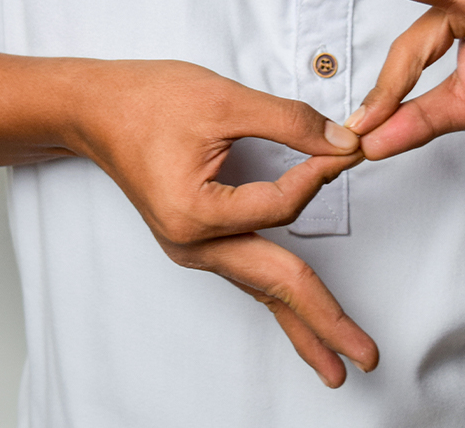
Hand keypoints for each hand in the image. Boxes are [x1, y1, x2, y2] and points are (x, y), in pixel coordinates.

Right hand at [66, 60, 377, 386]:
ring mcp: (193, 249)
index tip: (347, 149)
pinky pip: (247, 277)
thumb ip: (289, 122)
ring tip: (338, 364)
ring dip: (304, 325)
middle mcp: (193, 243)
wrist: (96, 110)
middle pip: (274, 285)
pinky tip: (301, 323)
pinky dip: (279, 299)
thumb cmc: (148, 101)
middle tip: (367, 357)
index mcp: (194, 212)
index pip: (281, 206)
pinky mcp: (198, 243)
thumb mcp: (224, 100)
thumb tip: (342, 144)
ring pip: (260, 291)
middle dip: (324, 322)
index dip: (320, 175)